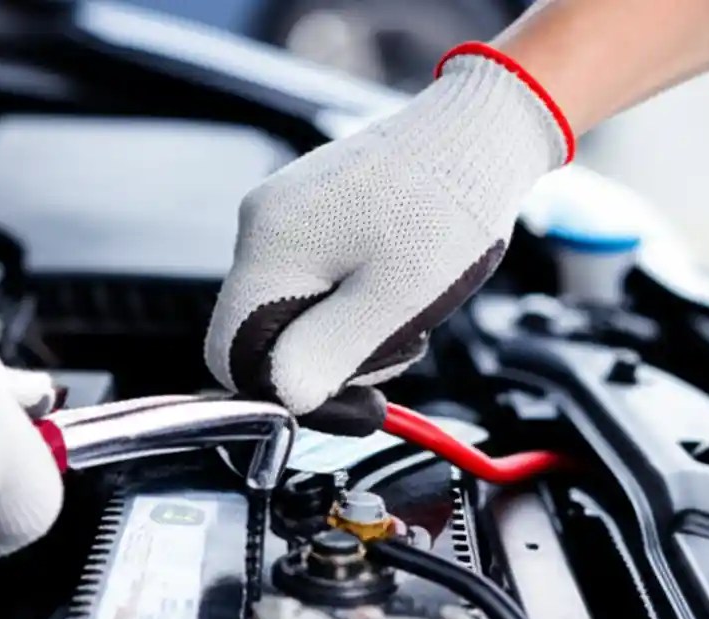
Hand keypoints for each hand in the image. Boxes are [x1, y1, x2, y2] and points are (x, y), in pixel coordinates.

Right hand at [205, 45, 573, 434]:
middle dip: (324, 356)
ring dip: (342, 327)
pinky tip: (391, 279)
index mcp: (269, 247)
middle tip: (393, 341)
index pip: (229, 354)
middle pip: (261, 334)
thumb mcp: (392, 299)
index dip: (283, 391)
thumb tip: (282, 396)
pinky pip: (306, 277)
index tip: (352, 397)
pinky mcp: (303, 208)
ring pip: (287, 309)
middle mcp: (258, 223)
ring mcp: (279, 211)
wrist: (479, 130)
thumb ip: (325, 354)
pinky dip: (346, 296)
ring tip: (400, 303)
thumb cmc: (447, 206)